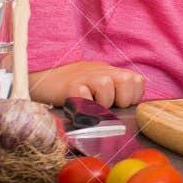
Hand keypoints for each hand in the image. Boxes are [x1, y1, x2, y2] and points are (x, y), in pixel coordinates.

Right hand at [29, 60, 145, 107]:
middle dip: (121, 99)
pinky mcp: (70, 87)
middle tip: (106, 105)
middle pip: (127, 81)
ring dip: (101, 103)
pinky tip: (77, 105)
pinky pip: (84, 98)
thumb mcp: (99, 83)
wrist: (45, 78)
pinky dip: (83, 107)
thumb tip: (129, 112)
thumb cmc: (76, 87)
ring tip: (89, 104)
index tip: (119, 103)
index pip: (137, 81)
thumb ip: (115, 91)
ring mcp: (86, 77)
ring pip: (106, 87)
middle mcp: (102, 71)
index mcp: (112, 72)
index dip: (132, 96)